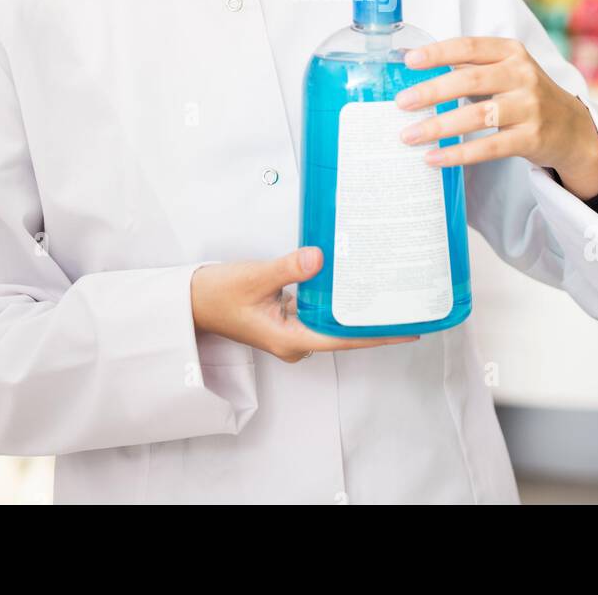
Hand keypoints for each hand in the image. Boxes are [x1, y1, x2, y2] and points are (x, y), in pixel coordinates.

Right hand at [190, 247, 419, 362]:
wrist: (189, 301)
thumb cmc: (216, 295)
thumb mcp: (254, 278)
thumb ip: (288, 269)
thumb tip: (319, 258)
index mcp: (291, 339)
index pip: (344, 338)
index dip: (377, 333)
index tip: (407, 327)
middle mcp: (296, 338)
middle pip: (343, 329)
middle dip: (372, 315)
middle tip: (405, 298)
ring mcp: (291, 328)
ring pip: (331, 317)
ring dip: (354, 304)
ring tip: (386, 286)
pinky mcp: (286, 315)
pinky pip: (318, 306)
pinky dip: (334, 294)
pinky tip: (350, 277)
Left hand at [395, 36, 597, 199]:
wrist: (573, 129)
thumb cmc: (526, 96)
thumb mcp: (506, 71)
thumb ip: (470, 67)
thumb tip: (417, 67)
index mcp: (511, 52)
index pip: (469, 46)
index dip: (438, 52)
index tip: (409, 61)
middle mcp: (522, 75)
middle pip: (470, 80)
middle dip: (431, 91)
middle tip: (402, 102)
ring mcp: (529, 107)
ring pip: (477, 115)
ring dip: (439, 126)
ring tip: (409, 135)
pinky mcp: (532, 137)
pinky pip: (489, 147)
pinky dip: (458, 153)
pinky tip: (434, 158)